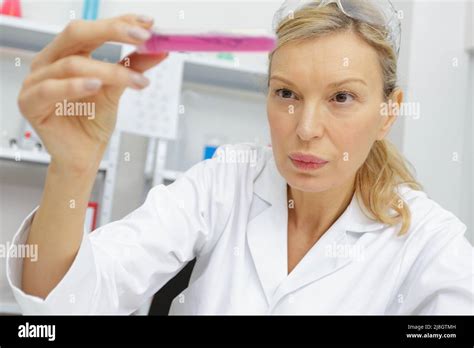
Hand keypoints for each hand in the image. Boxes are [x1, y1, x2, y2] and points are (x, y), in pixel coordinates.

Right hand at [17, 14, 167, 172]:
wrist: (84, 155)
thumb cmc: (94, 122)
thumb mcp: (117, 90)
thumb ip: (133, 68)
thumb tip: (158, 49)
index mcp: (67, 53)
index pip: (93, 30)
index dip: (120, 23)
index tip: (148, 23)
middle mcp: (49, 61)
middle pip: (77, 34)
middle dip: (112, 32)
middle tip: (142, 38)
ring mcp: (36, 80)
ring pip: (72, 64)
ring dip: (107, 70)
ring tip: (134, 79)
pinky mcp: (29, 103)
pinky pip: (51, 89)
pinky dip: (75, 86)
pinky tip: (96, 86)